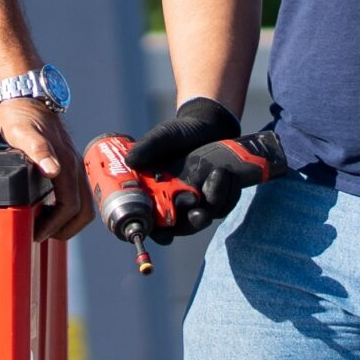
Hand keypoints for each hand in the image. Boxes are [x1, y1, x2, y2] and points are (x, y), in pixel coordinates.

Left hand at [0, 98, 91, 239]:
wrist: (27, 95)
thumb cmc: (23, 113)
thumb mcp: (24, 133)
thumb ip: (38, 151)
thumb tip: (53, 170)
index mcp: (65, 164)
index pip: (69, 206)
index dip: (54, 225)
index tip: (38, 233)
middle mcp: (73, 167)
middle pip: (83, 210)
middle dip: (66, 229)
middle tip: (44, 235)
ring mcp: (72, 165)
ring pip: (81, 202)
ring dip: (67, 220)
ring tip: (45, 226)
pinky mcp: (67, 163)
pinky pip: (74, 192)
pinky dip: (65, 207)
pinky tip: (46, 206)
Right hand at [118, 96, 240, 242]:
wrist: (207, 124)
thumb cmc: (179, 132)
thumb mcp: (163, 136)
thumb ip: (148, 147)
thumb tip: (130, 161)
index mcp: (155, 192)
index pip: (149, 219)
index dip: (154, 232)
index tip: (164, 236)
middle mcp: (175, 201)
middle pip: (181, 226)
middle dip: (192, 224)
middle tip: (200, 215)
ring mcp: (197, 200)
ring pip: (206, 215)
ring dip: (216, 200)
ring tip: (220, 173)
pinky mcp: (216, 196)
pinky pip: (224, 204)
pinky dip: (229, 192)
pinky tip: (228, 173)